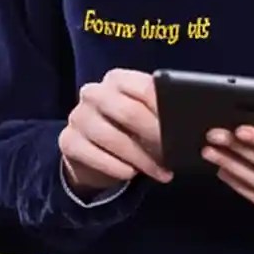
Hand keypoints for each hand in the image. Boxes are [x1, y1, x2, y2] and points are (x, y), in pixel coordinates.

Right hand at [58, 68, 173, 194]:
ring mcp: (78, 116)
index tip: (183, 128)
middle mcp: (94, 93)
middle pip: (129, 113)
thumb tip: (186, 125)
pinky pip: (97, 157)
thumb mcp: (141, 115)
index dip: (165, 109)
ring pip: (115, 139)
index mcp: (116, 79)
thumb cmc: (125, 129)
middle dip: (155, 136)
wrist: (88, 150)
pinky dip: (118, 168)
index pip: (144, 88)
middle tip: (173, 153)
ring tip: (161, 172)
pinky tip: (131, 173)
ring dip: (142, 159)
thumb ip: (158, 113)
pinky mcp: (68, 141)